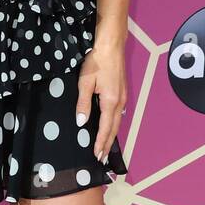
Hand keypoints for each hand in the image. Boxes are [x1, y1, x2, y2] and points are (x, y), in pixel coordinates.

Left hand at [75, 43, 125, 162]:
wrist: (111, 45)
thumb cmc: (97, 61)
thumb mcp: (85, 83)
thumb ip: (83, 104)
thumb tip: (82, 122)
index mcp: (110, 101)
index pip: (106, 128)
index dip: (100, 143)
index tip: (97, 155)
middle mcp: (120, 102)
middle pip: (114, 128)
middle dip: (107, 144)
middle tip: (102, 158)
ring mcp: (123, 96)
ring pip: (117, 121)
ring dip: (111, 135)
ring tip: (105, 147)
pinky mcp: (122, 92)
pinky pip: (118, 113)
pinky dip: (114, 124)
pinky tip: (110, 127)